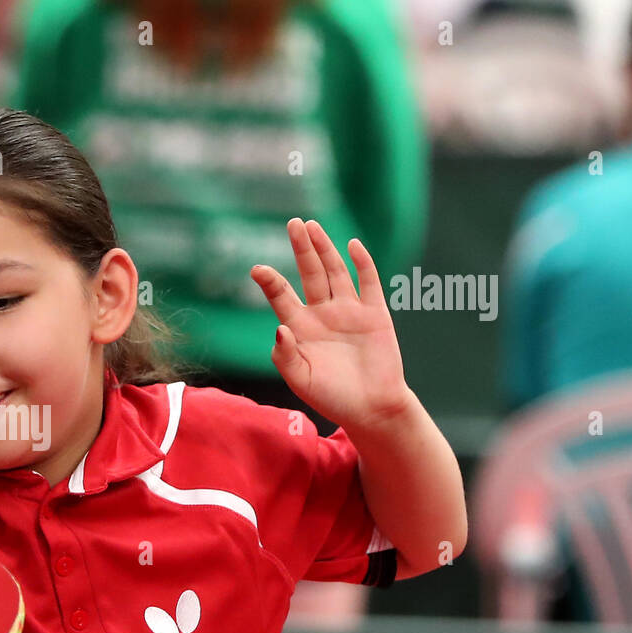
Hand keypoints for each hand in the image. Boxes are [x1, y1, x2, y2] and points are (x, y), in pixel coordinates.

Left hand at [249, 218, 413, 430]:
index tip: (256, 269)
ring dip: (325, 249)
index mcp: (300, 327)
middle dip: (301, 249)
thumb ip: (286, 355)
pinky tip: (353, 245)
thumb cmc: (331, 397)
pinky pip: (368, 283)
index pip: (281, 295)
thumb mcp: (300, 379)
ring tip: (313, 226)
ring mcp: (349, 310)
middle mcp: (322, 313)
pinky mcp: (375, 314)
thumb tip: (280, 327)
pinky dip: (362, 263)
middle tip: (293, 223)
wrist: (371, 408)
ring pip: (335, 271)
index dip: (270, 281)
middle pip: (310, 273)